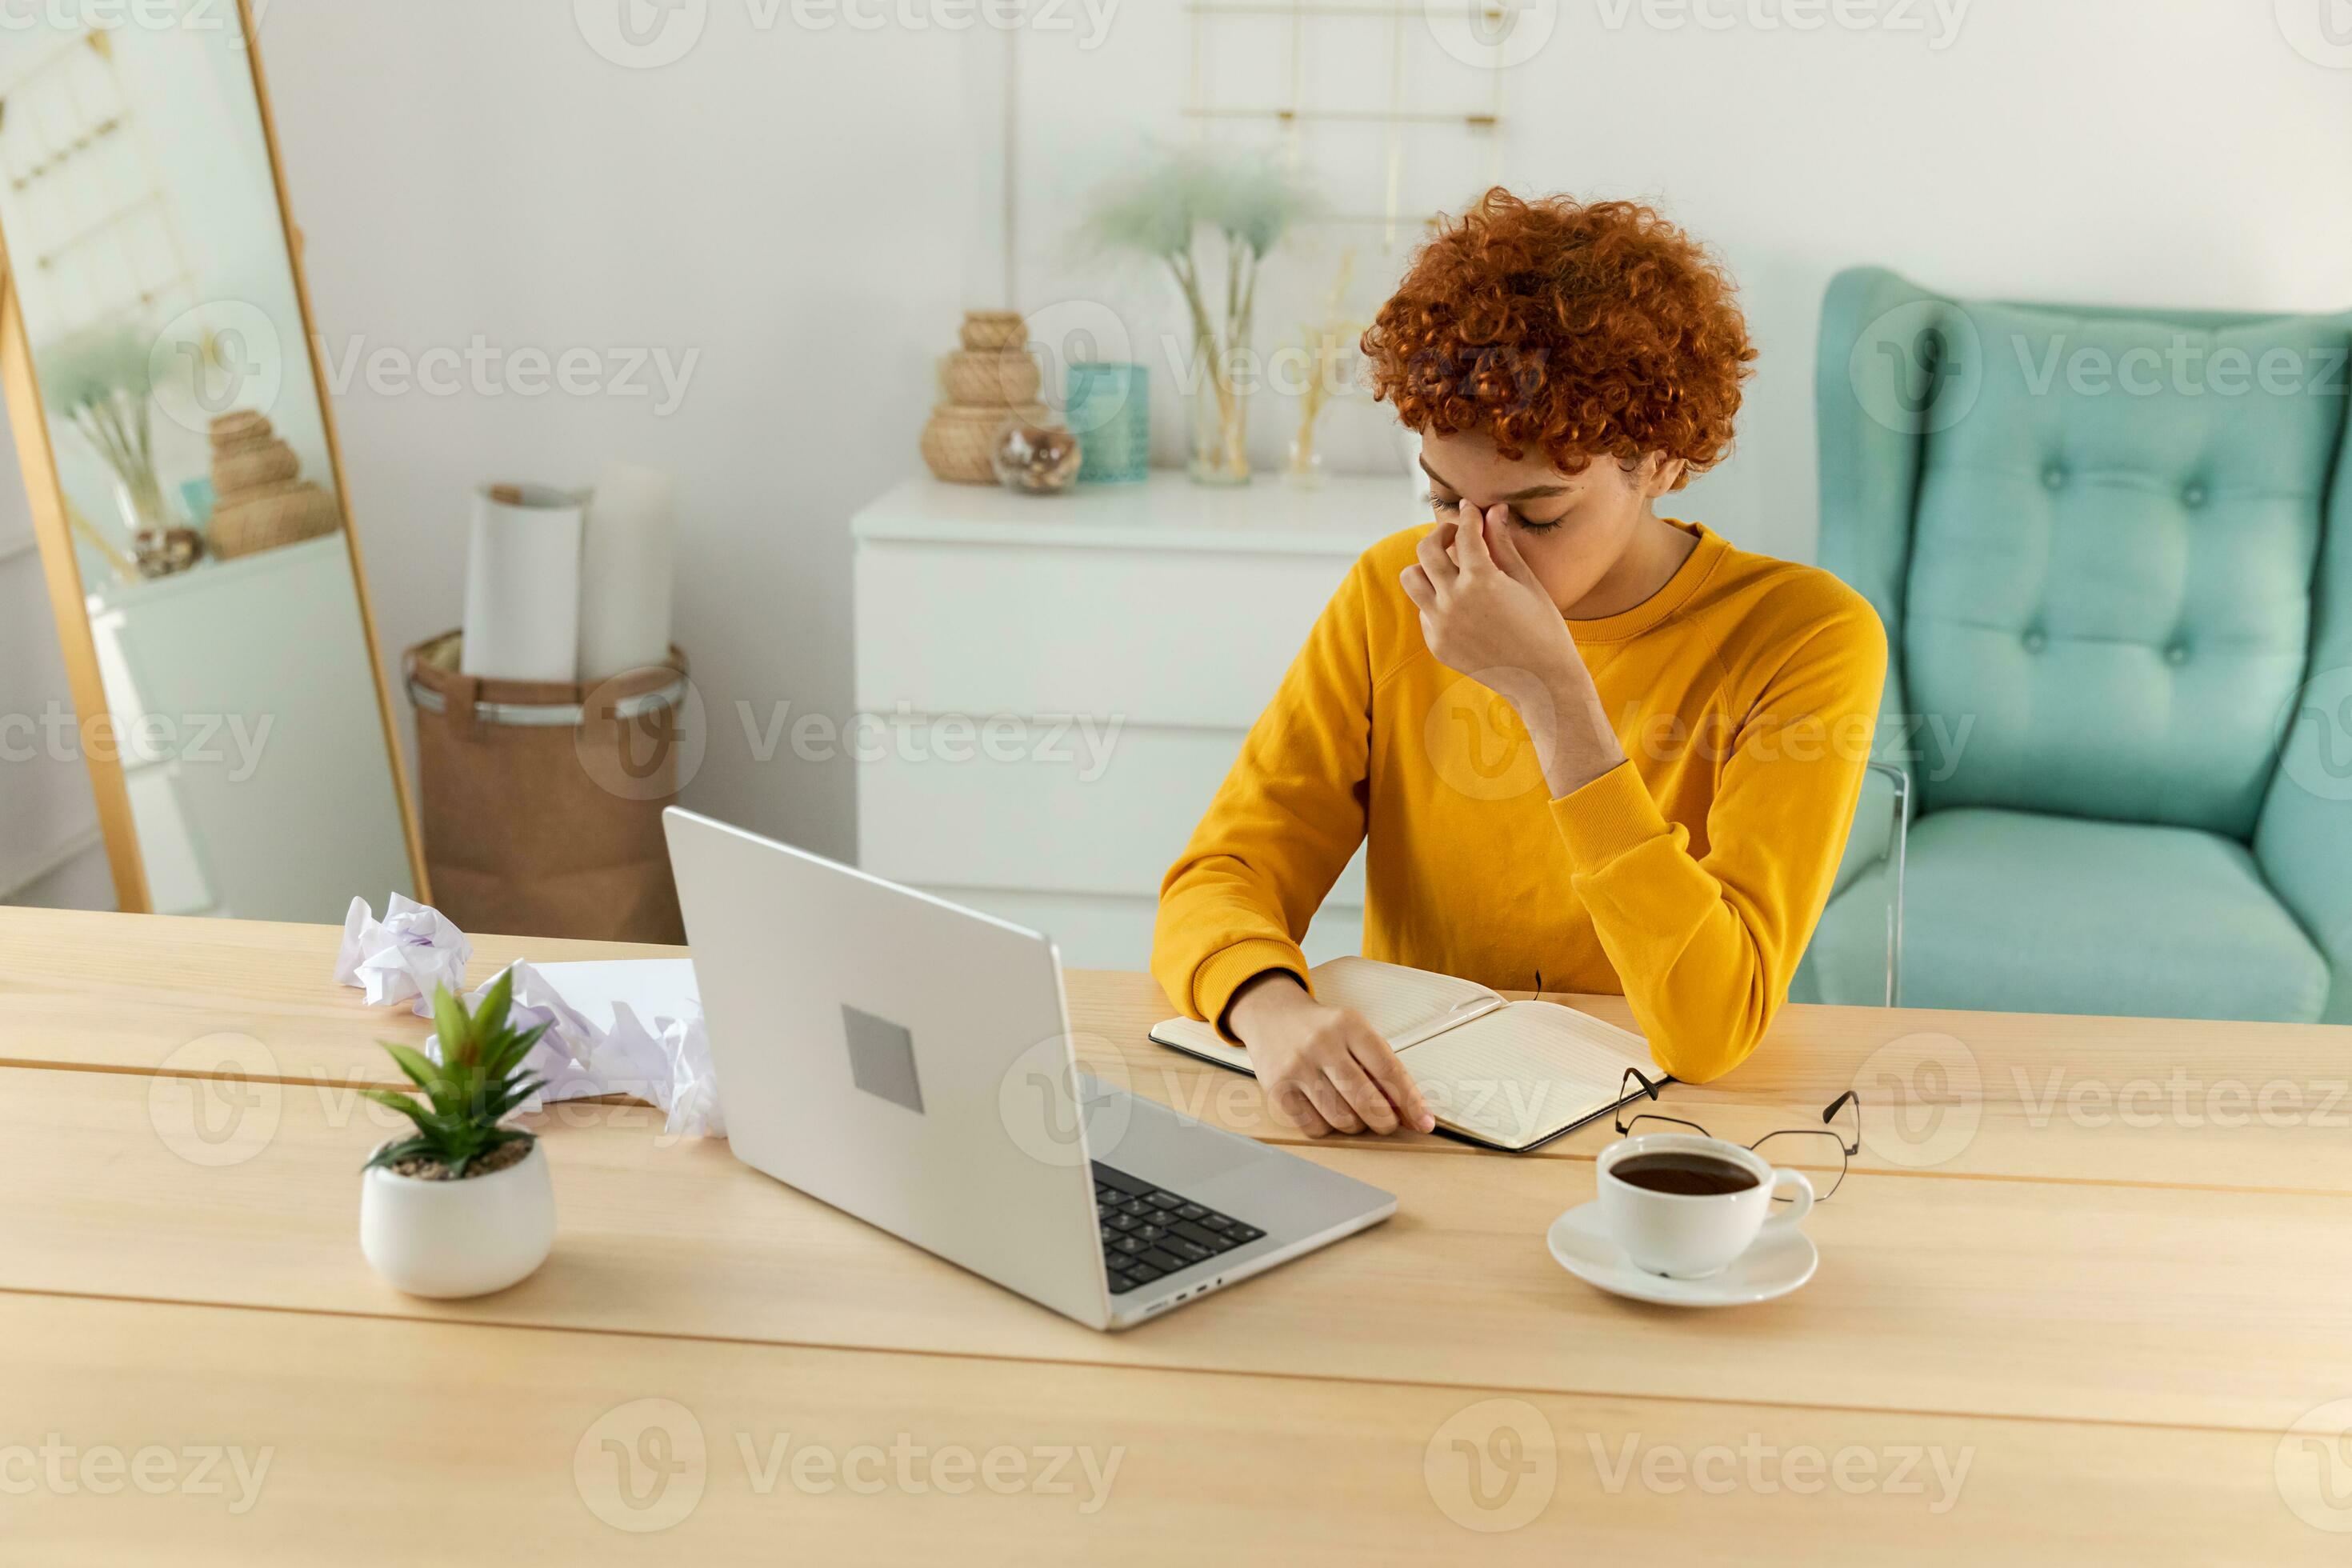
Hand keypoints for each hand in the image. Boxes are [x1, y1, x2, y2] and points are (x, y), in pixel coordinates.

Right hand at [1225, 973, 1435, 1137]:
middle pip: (1365, 1099)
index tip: (1424, 1122)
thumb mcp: (1354, 1032)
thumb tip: (1409, 1110)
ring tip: (1354, 1113)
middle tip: (1387, 1122)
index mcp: (1349, 1024)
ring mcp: (1297, 1067)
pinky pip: (1314, 1127)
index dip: (1410, 1101)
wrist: (1271, 1016)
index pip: (1388, 1069)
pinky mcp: (1278, 1089)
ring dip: (1356, 1125)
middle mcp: (1322, 1044)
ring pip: (1341, 1118)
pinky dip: (1329, 1129)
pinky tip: (1328, 1113)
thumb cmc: (1321, 1029)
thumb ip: (1379, 1066)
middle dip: (1384, 1120)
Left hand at [1401, 503, 1626, 796]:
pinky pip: (1425, 611)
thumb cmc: (1544, 627)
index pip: (1465, 533)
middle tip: (1456, 534)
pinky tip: (1463, 605)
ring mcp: (1440, 625)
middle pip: (1426, 550)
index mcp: (1481, 580)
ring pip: (1411, 580)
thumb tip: (1494, 510)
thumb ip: (1502, 545)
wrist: (1542, 682)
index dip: (1468, 515)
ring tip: (1449, 568)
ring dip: (1427, 567)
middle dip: (1441, 535)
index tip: (1470, 507)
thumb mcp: (1526, 582)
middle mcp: (1453, 601)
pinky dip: (1437, 600)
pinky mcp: (1436, 644)